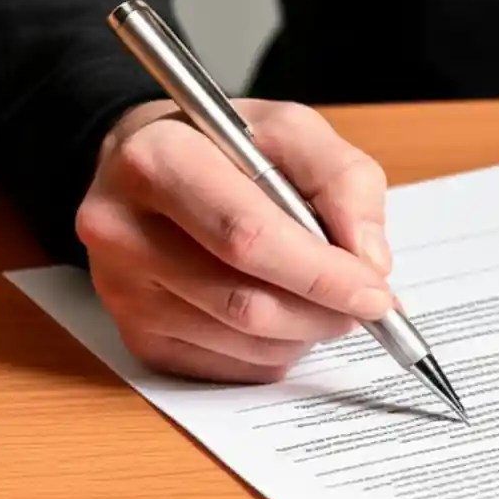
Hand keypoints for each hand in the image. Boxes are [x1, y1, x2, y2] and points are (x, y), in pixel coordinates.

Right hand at [76, 99, 394, 382]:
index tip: (376, 292)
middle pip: (245, 302)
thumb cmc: (228, 148)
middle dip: (323, 311)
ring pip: (243, 341)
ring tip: (323, 299)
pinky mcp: (137, 338)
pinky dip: (277, 350)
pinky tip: (284, 315)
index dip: (322, 274)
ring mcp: (122, 292)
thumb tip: (369, 261)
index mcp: (157, 161)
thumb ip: (345, 182)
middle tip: (368, 305)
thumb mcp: (293, 131)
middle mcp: (122, 230)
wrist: (152, 168)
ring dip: (305, 332)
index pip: (247, 236)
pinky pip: (230, 367)